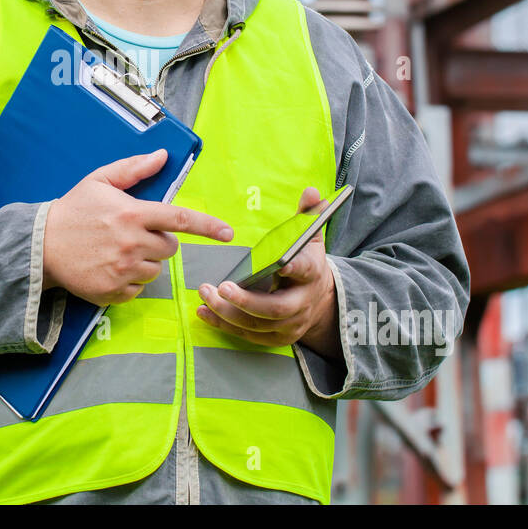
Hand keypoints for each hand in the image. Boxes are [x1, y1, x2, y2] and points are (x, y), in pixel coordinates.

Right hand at [42, 150, 235, 306]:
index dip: (207, 226)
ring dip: (144, 262)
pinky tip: (108, 268)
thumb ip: (134, 169)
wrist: (40, 245)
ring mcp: (123, 270)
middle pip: (170, 248)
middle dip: (159, 241)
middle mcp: (132, 243)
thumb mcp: (100, 180)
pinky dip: (129, 281)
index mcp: (132, 214)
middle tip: (133, 234)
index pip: (180, 219)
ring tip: (116, 251)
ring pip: (156, 270)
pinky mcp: (113, 292)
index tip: (228, 232)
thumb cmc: (73, 210)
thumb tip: (162, 156)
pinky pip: (138, 289)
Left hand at [195, 186, 340, 355]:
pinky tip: (205, 312)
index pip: (304, 270)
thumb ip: (309, 215)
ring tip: (205, 294)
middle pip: (275, 308)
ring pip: (257, 324)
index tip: (280, 263)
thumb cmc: (308, 263)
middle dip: (246, 300)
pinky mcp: (276, 338)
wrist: (322, 303)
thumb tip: (310, 191)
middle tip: (220, 287)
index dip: (293, 267)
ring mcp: (290, 324)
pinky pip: (248, 335)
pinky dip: (224, 325)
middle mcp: (301, 303)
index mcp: (311, 274)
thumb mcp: (312, 238)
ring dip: (228, 312)